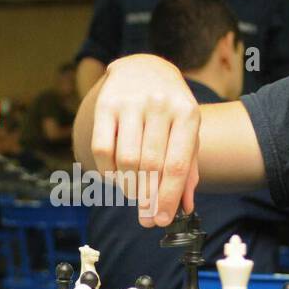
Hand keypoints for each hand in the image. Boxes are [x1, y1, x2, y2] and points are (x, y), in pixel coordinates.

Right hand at [89, 54, 200, 226]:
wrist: (144, 69)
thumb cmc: (170, 109)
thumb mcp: (186, 132)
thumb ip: (187, 169)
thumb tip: (185, 206)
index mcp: (187, 113)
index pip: (175, 164)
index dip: (167, 197)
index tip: (161, 220)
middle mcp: (159, 105)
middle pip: (150, 165)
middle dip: (148, 198)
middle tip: (146, 217)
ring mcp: (131, 103)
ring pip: (126, 159)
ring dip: (129, 186)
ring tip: (134, 194)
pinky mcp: (106, 104)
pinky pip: (101, 148)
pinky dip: (108, 171)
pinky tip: (116, 177)